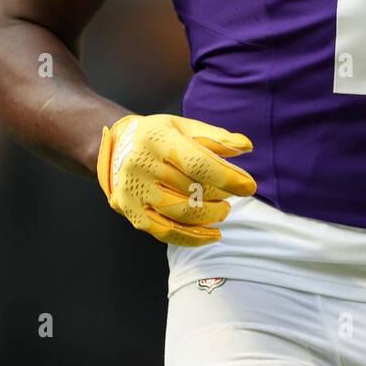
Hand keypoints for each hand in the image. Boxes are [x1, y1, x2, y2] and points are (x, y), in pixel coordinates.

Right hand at [96, 113, 255, 244]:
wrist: (115, 147)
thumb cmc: (159, 136)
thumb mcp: (184, 127)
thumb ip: (216, 138)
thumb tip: (247, 146)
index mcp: (156, 138)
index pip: (198, 162)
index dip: (227, 177)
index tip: (249, 186)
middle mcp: (140, 164)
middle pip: (191, 189)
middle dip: (220, 196)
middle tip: (234, 196)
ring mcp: (133, 190)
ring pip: (180, 213)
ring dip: (209, 217)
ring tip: (223, 211)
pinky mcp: (130, 212)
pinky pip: (164, 232)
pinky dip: (192, 238)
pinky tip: (211, 234)